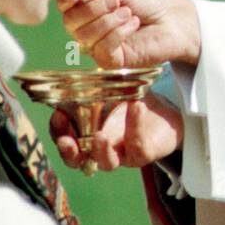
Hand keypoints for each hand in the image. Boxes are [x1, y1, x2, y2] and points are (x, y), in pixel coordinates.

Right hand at [51, 91, 183, 172]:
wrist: (166, 112)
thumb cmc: (132, 100)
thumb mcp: (114, 88)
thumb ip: (99, 82)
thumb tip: (90, 61)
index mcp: (86, 132)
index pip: (64, 136)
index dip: (58, 130)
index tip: (58, 115)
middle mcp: (99, 147)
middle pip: (77, 160)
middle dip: (69, 151)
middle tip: (66, 139)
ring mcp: (121, 153)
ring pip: (106, 162)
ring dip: (100, 150)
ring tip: (100, 135)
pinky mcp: (142, 154)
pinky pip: (137, 146)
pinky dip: (135, 126)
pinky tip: (136, 106)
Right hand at [58, 0, 200, 68]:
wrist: (178, 20)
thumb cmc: (152, 2)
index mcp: (90, 10)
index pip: (66, 7)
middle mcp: (91, 29)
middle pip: (70, 22)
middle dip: (92, 9)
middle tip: (116, 1)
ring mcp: (100, 47)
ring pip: (85, 36)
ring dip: (109, 21)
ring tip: (130, 13)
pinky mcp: (113, 61)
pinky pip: (102, 48)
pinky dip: (118, 33)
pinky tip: (133, 25)